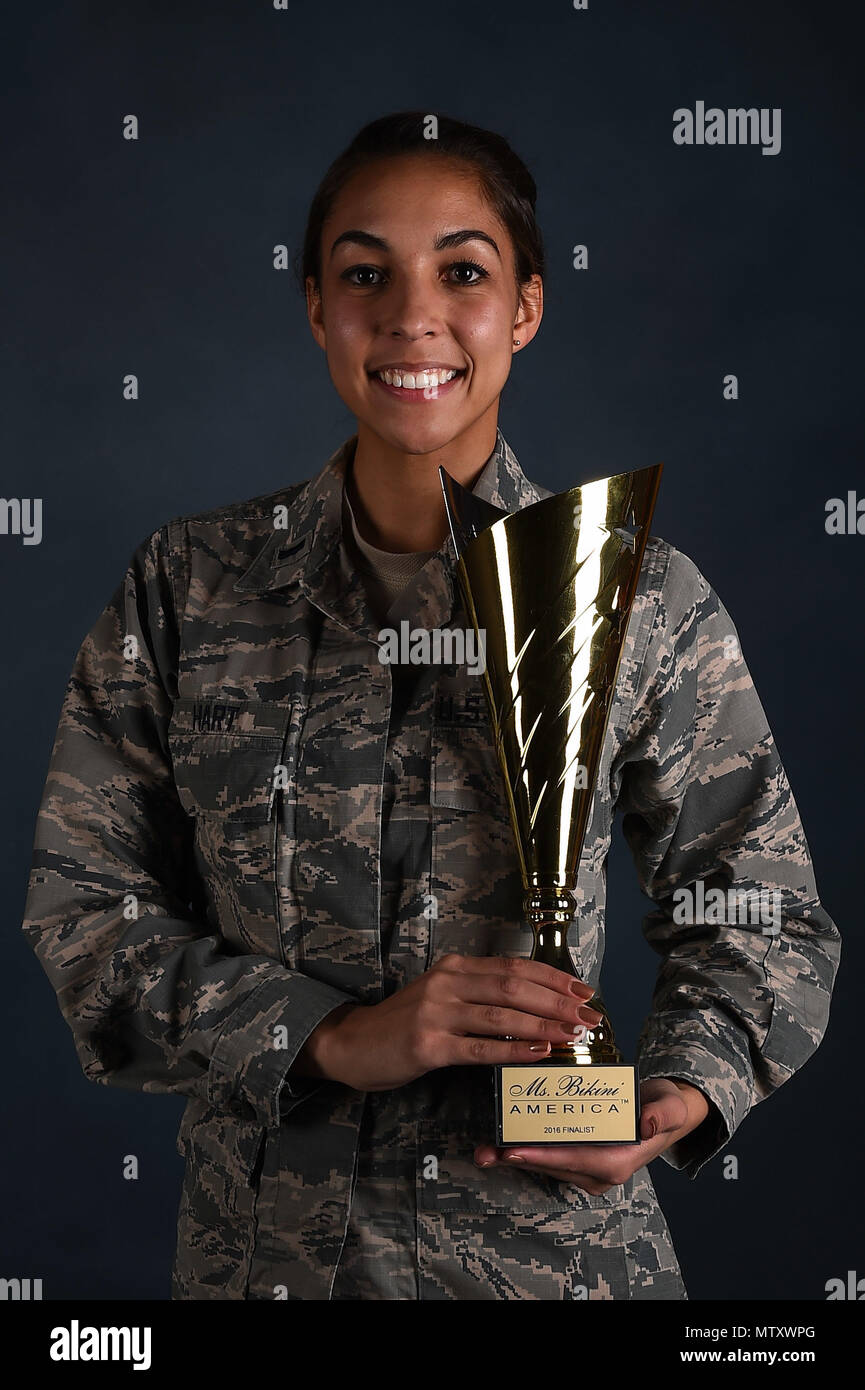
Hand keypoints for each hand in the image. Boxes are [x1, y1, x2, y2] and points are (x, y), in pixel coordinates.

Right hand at [291, 952, 602, 1091]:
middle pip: (514, 986)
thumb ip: (479, 993)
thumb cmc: (404, 1023)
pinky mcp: (428, 1045)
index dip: (553, 977)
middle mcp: (447, 983)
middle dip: (557, 1001)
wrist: (353, 1044)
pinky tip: (539, 1053)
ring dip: (544, 1024)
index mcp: (455, 967)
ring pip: (502, 1016)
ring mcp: (436, 1013)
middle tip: (589, 1016)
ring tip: (573, 1034)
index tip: (583, 990)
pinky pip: (480, 1049)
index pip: (514, 966)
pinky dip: (514, 1050)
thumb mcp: (442, 996)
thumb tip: (535, 1003)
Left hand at [473, 1078, 709, 1193]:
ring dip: (514, 1158)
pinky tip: (498, 1145)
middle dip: (518, 1159)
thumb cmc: (665, 1108)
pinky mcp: (577, 1161)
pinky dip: (523, 1151)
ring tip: (483, 1151)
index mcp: (618, 1163)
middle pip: (552, 1166)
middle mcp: (600, 1174)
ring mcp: (586, 1170)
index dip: (544, 1157)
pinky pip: (547, 1157)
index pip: (575, 1161)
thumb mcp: (669, 1107)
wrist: (662, 1111)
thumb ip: (661, 1114)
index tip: (516, 1151)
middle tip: (487, 1152)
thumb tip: (646, 1123)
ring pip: (545, 1164)